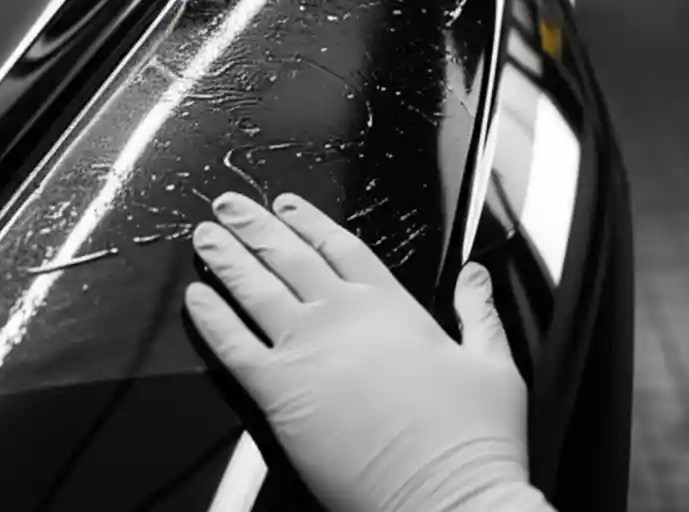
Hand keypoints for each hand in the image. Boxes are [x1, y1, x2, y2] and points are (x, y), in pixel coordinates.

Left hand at [185, 192, 549, 511]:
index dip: (309, 221)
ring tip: (206, 235)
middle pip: (288, 256)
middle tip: (230, 205)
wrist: (447, 494)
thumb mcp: (494, 362)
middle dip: (254, 226)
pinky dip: (210, 317)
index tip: (287, 205)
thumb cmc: (470, 441)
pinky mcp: (279, 391)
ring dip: (227, 257)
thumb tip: (476, 277)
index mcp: (391, 306)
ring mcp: (307, 350)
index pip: (340, 246)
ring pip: (254, 288)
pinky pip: (232, 344)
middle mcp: (343, 317)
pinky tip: (194, 298)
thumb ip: (478, 312)